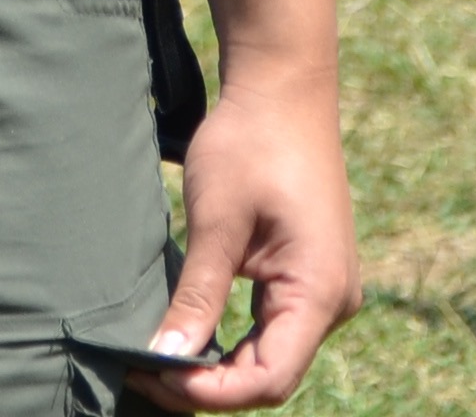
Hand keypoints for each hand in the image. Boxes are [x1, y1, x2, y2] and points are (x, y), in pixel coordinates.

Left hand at [133, 55, 355, 410]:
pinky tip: (188, 337)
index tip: (154, 378)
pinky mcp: (308, 276)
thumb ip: (198, 294)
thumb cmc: (251, 143)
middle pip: (271, 374)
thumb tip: (166, 356)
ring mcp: (325, 290)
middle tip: (142, 373)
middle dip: (208, 385)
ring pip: (270, 356)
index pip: (269, 378)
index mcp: (320, 291)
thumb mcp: (216, 220)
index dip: (212, 392)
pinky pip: (272, 328)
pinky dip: (231, 342)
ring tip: (157, 362)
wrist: (282, 88)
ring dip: (218, 367)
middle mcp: (333, 301)